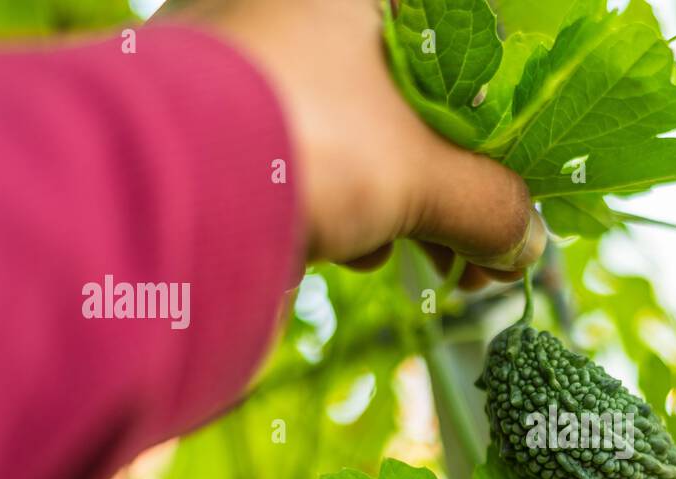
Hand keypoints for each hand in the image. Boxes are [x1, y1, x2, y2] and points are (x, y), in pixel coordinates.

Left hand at [166, 0, 545, 287]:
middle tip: (477, 247)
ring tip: (420, 257)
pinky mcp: (211, 107)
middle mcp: (295, 4)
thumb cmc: (305, 139)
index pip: (457, 46)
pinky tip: (345, 249)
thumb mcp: (419, 175)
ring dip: (398, 201)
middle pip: (406, 95)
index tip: (518, 181)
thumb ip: (488, 205)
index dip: (497, 122)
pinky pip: (299, 150)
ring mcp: (244, 50)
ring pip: (353, 128)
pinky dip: (334, 200)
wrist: (145, 186)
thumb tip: (530, 244)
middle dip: (449, 182)